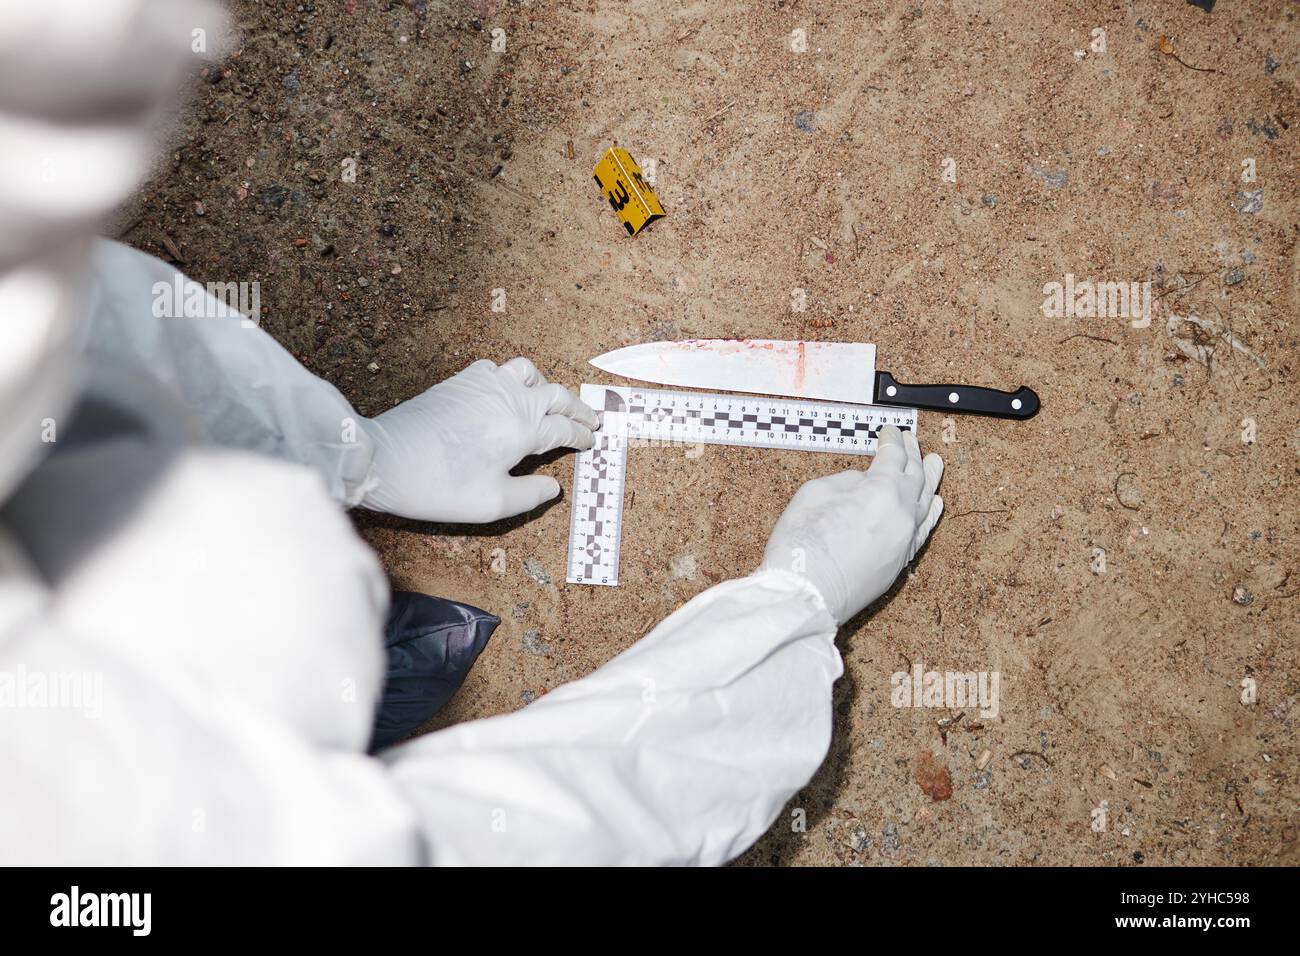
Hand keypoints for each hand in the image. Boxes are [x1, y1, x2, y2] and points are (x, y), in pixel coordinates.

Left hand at [360, 357, 597, 522]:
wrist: (386, 459)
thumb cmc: (439, 486)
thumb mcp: (492, 504)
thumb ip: (531, 496)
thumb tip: (553, 487)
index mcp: (524, 429)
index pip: (564, 428)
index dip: (581, 436)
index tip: (591, 442)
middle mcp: (510, 399)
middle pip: (556, 395)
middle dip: (577, 408)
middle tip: (590, 418)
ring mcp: (484, 384)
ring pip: (528, 372)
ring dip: (547, 385)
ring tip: (552, 399)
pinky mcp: (460, 381)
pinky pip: (497, 368)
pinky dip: (513, 376)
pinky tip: (508, 389)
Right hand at [760, 425, 942, 624]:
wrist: (805, 594)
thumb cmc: (802, 545)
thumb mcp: (814, 494)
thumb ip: (845, 481)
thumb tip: (862, 483)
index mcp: (880, 490)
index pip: (893, 456)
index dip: (891, 439)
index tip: (890, 431)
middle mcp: (900, 513)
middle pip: (914, 475)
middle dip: (912, 454)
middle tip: (912, 440)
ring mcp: (904, 538)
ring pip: (925, 501)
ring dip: (930, 478)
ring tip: (935, 462)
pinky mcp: (900, 560)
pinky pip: (924, 529)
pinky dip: (931, 512)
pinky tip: (935, 503)